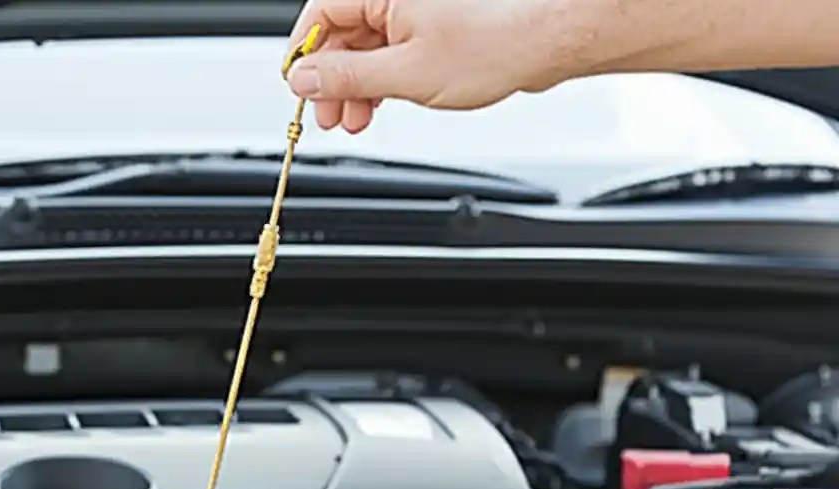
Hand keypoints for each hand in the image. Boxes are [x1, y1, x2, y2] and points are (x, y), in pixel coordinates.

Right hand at [285, 0, 579, 132]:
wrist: (547, 41)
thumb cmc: (492, 44)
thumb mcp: (404, 73)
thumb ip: (346, 77)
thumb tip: (304, 79)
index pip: (320, 14)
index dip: (305, 56)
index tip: (301, 90)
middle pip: (340, 31)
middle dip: (332, 79)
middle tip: (331, 116)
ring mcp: (413, 8)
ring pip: (364, 44)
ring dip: (355, 85)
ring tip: (358, 119)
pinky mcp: (430, 25)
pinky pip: (389, 49)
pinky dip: (380, 78)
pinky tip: (379, 103)